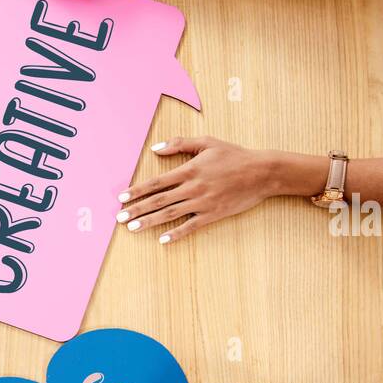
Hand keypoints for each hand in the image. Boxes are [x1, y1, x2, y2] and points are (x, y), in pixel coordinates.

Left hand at [116, 137, 278, 242]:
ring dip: (149, 222)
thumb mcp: (208, 142)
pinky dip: (177, 234)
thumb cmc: (234, 155)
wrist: (262, 172)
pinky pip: (191, 226)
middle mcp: (193, 187)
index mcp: (189, 169)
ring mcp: (202, 203)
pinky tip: (163, 240)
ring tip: (133, 228)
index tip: (122, 198)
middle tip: (120, 218)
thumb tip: (155, 148)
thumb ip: (180, 143)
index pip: (156, 182)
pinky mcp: (213, 214)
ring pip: (170, 214)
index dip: (137, 191)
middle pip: (159, 200)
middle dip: (137, 209)